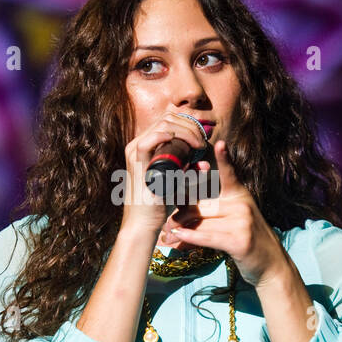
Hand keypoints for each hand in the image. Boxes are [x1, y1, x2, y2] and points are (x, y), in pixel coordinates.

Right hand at [119, 112, 209, 240]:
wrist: (143, 223)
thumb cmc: (159, 204)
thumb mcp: (178, 183)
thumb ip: (190, 173)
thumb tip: (205, 165)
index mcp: (146, 146)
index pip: (168, 120)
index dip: (188, 123)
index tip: (203, 138)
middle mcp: (138, 144)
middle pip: (167, 118)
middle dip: (190, 126)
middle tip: (203, 142)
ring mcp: (135, 151)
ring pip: (163, 124)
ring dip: (186, 131)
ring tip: (199, 146)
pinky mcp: (136, 161)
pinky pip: (153, 138)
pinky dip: (173, 137)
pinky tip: (187, 147)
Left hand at [167, 139, 289, 287]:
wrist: (270, 265)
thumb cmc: (246, 239)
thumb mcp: (234, 218)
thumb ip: (212, 211)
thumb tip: (181, 212)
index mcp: (240, 195)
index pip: (229, 174)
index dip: (224, 159)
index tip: (219, 143)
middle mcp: (242, 205)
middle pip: (202, 204)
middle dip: (181, 213)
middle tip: (166, 221)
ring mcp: (242, 222)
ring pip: (201, 222)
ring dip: (180, 230)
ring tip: (167, 236)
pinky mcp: (240, 240)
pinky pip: (208, 236)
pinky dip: (190, 237)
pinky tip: (177, 237)